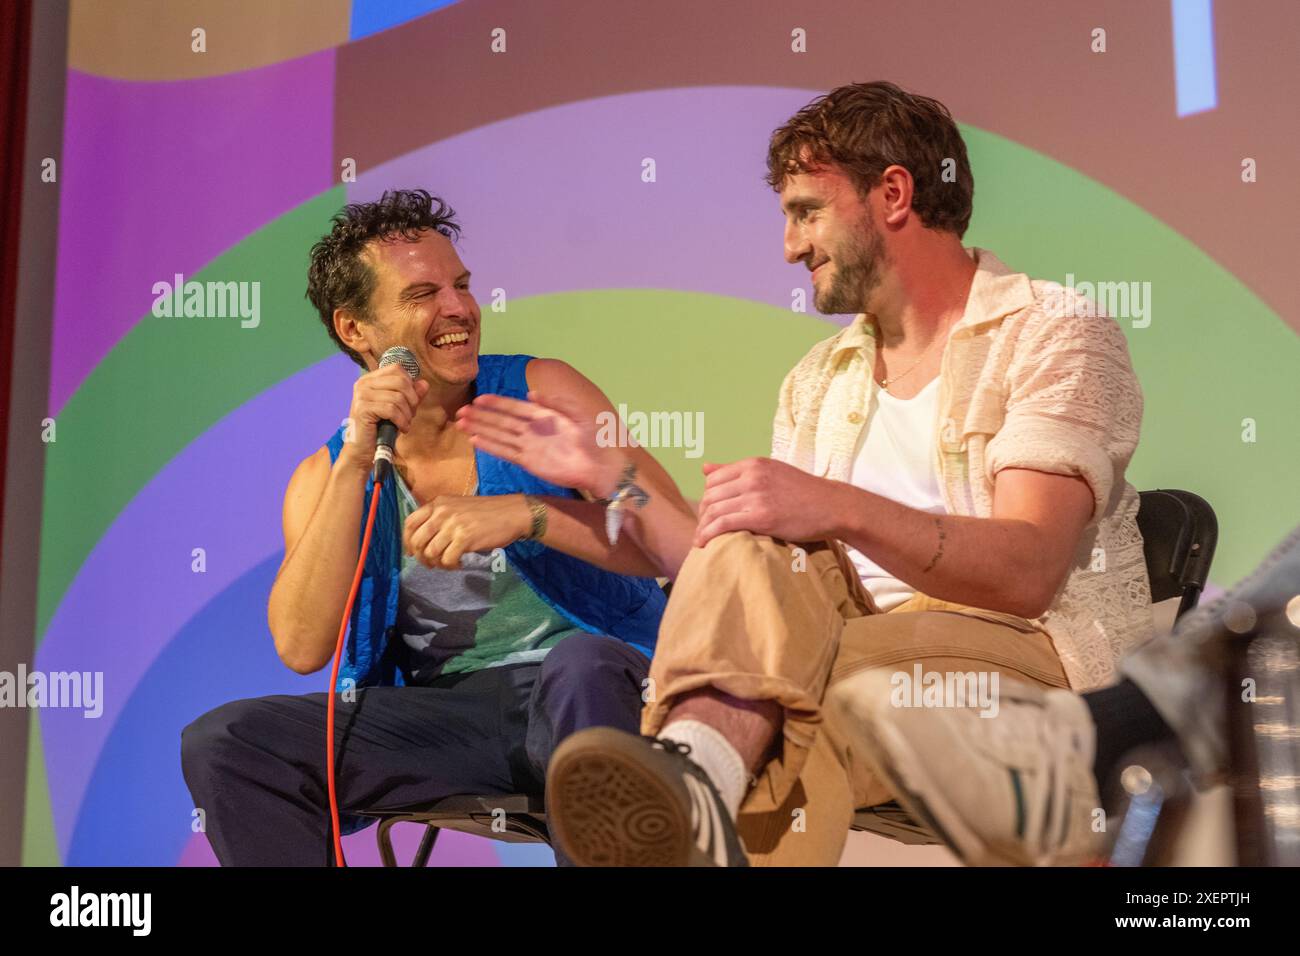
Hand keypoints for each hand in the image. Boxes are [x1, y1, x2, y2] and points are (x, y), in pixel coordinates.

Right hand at [338, 363, 429, 471]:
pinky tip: (402, 429)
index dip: (410, 384)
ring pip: (398, 397)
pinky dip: (401, 421)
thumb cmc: (381, 428)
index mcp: (370, 379)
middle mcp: (363, 383)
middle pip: (400, 381)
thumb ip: (411, 395)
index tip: (411, 401)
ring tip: (405, 424)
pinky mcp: (362, 408)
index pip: (397, 369)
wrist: (363, 449)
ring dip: (407, 414)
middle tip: (410, 415)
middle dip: (412, 400)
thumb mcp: (400, 409)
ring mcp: (361, 395)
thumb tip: (424, 383)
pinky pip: (391, 409)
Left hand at [402, 494, 531, 568]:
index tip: (411, 552)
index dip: (407, 541)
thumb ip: (440, 517)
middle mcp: (442, 512)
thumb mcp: (458, 506)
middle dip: (421, 557)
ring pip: (431, 552)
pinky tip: (458, 564)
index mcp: (438, 503)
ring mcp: (453, 525)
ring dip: (436, 563)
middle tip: (430, 564)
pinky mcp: (465, 538)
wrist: (512, 512)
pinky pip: (447, 559)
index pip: (410, 523)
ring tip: (447, 564)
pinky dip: (450, 566)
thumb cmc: (487, 511)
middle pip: (417, 541)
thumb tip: (424, 539)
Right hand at [454, 390, 626, 496]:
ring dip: (480, 429)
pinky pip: (506, 452)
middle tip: (460, 411)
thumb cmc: (597, 436)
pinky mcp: (530, 462)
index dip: (496, 403)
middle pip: (501, 421)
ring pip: (499, 436)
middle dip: (481, 416)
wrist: (604, 465)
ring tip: (460, 424)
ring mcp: (530, 446)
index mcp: (544, 415)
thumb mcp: (579, 413)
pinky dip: (490, 447)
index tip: (478, 399)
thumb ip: (555, 403)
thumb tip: (530, 394)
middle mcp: (534, 430)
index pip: (514, 407)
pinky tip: (475, 440)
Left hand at [694, 457, 834, 547]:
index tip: (707, 514)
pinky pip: (724, 524)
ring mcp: (756, 496)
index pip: (713, 480)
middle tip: (704, 530)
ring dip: (702, 528)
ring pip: (714, 510)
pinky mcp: (762, 517)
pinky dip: (708, 534)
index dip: (706, 499)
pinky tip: (703, 543)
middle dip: (702, 515)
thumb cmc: (803, 492)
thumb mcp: (770, 472)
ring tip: (700, 540)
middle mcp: (752, 477)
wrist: (832, 506)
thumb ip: (737, 471)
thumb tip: (704, 468)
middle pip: (710, 496)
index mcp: (753, 464)